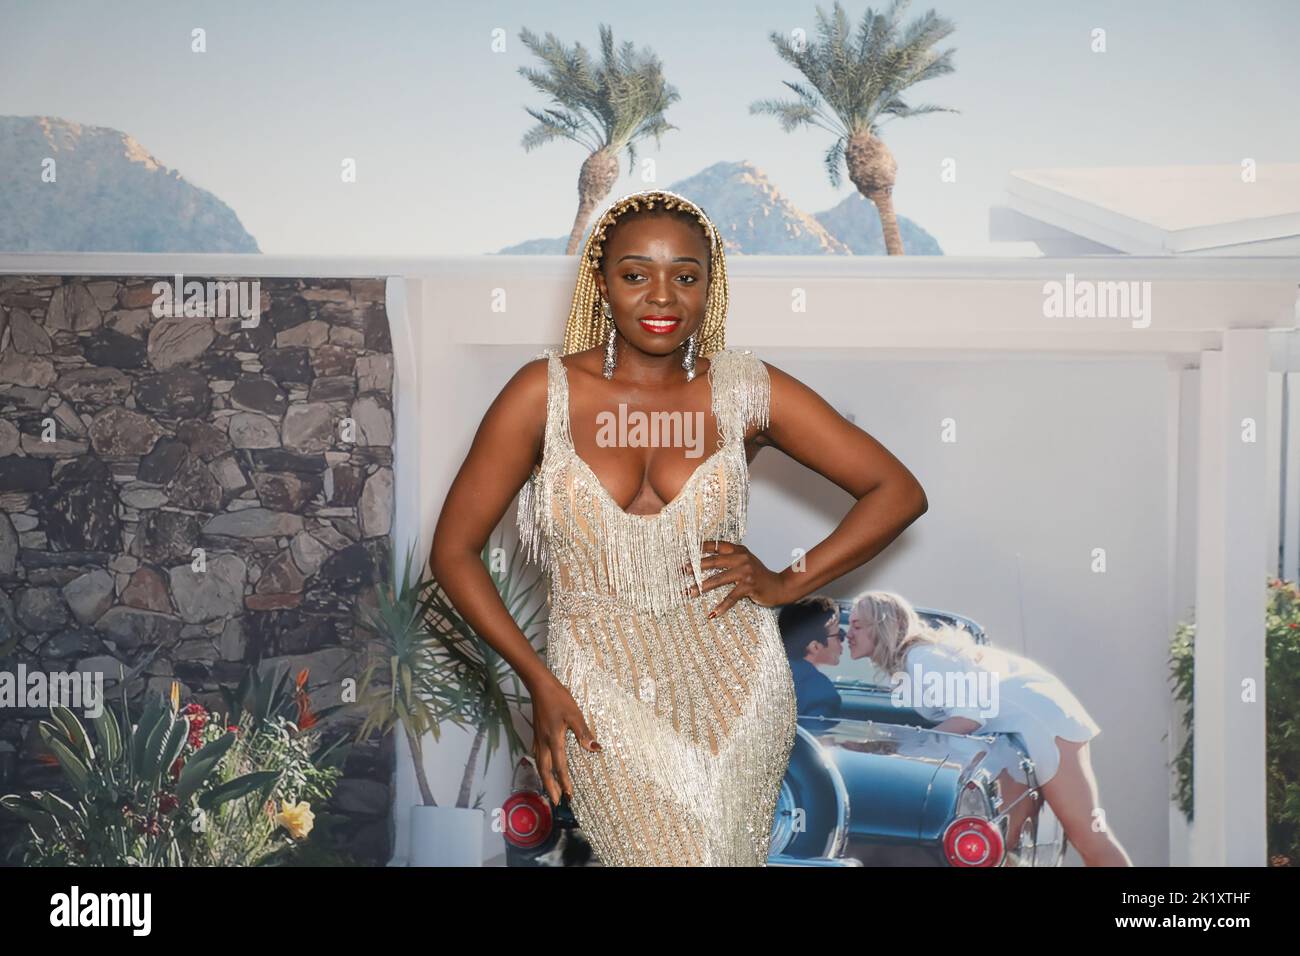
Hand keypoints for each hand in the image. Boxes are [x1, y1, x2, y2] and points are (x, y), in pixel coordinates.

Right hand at [529, 675, 600, 806]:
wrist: (539, 686)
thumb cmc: (558, 698)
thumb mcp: (574, 714)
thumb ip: (583, 732)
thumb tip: (595, 748)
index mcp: (553, 740)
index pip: (559, 767)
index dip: (564, 782)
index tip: (569, 795)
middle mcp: (543, 743)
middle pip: (545, 771)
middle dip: (551, 787)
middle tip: (557, 801)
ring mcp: (538, 738)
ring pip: (539, 765)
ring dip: (545, 779)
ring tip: (550, 789)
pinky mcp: (536, 734)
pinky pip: (537, 756)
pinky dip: (541, 767)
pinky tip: (544, 767)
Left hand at [684, 540, 788, 618]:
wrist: (780, 586)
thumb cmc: (759, 575)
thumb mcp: (745, 561)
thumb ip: (730, 558)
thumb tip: (705, 561)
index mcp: (739, 550)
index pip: (716, 545)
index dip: (700, 547)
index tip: (685, 551)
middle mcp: (742, 558)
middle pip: (714, 561)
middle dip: (696, 567)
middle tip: (681, 571)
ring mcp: (746, 572)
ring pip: (718, 579)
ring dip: (702, 588)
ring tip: (689, 593)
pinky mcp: (749, 586)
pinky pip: (731, 597)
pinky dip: (722, 606)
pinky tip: (712, 614)